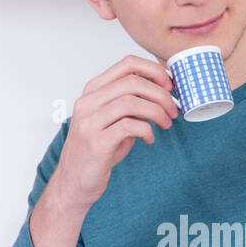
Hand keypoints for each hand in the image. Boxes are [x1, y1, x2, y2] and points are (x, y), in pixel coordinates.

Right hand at [58, 54, 178, 207]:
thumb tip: (162, 93)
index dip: (154, 71)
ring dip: (156, 111)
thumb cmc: (96, 151)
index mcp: (93, 92)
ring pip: (131, 101)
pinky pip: (129, 126)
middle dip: (161, 94)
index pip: (127, 64)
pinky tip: (149, 139)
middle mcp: (88, 103)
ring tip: (165, 123)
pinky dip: (146, 130)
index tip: (169, 86)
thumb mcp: (113, 121)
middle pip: (132, 81)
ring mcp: (90, 122)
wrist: (73, 182)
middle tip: (173, 109)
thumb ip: (132, 105)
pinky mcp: (96, 143)